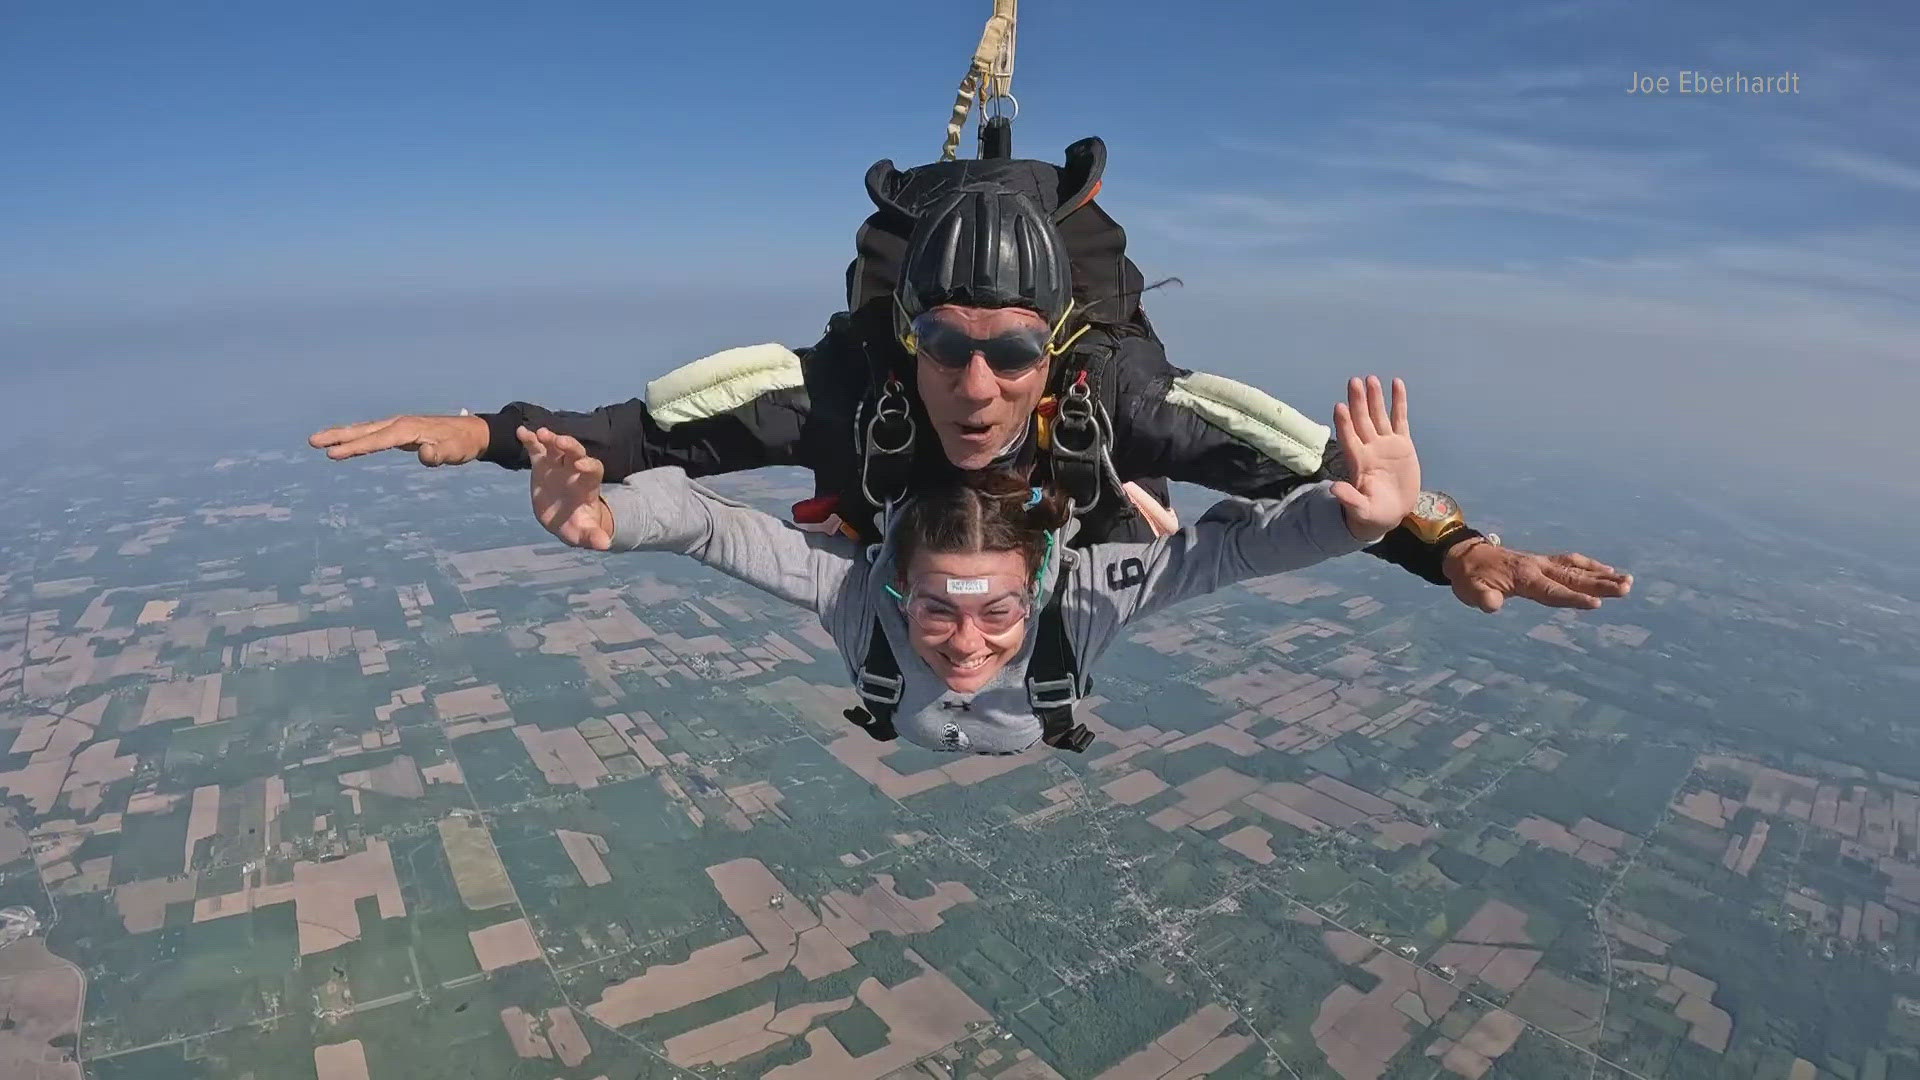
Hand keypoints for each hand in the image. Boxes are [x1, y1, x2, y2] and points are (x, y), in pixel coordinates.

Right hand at [308, 414, 489, 465]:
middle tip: (312, 441)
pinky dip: (357, 438)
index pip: (376, 440)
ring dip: (342, 435)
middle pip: (364, 431)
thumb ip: (439, 454)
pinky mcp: (400, 432)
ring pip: (366, 431)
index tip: (334, 454)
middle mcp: (399, 424)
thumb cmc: (462, 443)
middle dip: (338, 436)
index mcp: (408, 429)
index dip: (355, 448)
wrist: (473, 432)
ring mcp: (398, 427)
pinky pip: (373, 435)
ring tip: (319, 442)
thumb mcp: (454, 451)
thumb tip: (424, 453)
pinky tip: (346, 444)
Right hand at [516, 426, 613, 550]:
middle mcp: (574, 470)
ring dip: (549, 438)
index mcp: (587, 485)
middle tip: (559, 441)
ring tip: (539, 433)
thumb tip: (605, 545)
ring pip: (556, 447)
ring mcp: (557, 466)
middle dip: (569, 445)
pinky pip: (536, 449)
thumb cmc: (577, 525)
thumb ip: (594, 536)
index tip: (580, 466)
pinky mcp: (541, 465)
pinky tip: (520, 432)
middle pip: (576, 452)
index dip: (588, 465)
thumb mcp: (584, 534)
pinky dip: (530, 440)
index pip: (593, 469)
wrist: (563, 519)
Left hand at [1330, 376, 1419, 542]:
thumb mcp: (1361, 511)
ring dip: (1375, 398)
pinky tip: (1396, 384)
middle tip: (1354, 382)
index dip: (1345, 423)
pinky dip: (1398, 402)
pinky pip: (1400, 419)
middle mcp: (1370, 448)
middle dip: (1358, 402)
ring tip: (1371, 379)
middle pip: (1362, 421)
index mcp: (1358, 462)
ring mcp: (1386, 444)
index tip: (1340, 406)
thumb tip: (1333, 489)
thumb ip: (1349, 499)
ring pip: (1379, 416)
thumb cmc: (1372, 515)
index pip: (1349, 438)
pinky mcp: (1402, 444)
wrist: (1391, 513)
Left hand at [1444, 540, 1633, 612]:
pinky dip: (1590, 565)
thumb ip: (1482, 598)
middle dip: (1600, 585)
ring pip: (1577, 568)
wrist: (1464, 554)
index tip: (1596, 603)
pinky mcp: (1543, 561)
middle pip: (1573, 578)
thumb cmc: (1468, 577)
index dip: (1573, 598)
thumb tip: (1492, 606)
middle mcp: (1537, 567)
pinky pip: (1571, 561)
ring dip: (1602, 575)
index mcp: (1523, 577)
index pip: (1552, 591)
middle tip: (1626, 589)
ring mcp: (1542, 562)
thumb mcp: (1469, 590)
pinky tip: (1607, 571)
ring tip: (1627, 581)